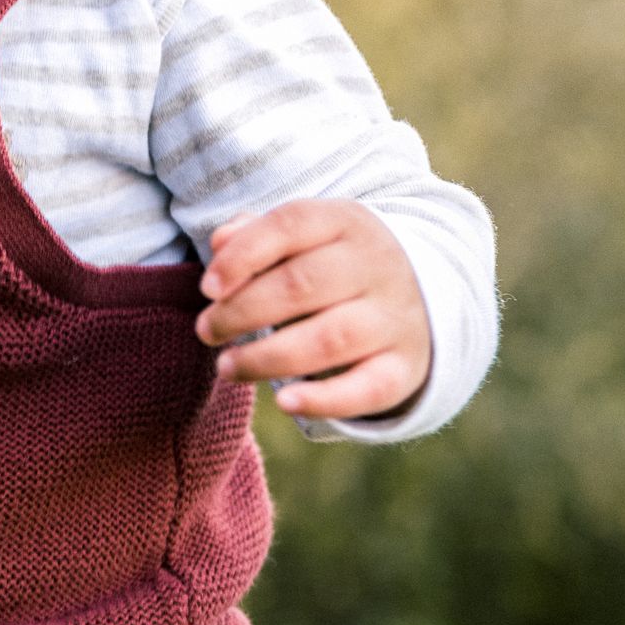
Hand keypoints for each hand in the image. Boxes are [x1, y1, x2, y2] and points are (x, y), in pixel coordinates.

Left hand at [196, 200, 431, 421]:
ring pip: (328, 339)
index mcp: (345, 221)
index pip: (290, 225)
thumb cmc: (330, 262)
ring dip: (267, 358)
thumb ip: (253, 234)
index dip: (243, 256)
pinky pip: (368, 388)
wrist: (418, 294)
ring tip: (226, 367)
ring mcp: (395, 318)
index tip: (207, 288)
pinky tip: (284, 402)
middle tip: (207, 331)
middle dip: (242, 311)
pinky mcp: (405, 367)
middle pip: (301, 285)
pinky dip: (325, 399)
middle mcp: (376, 266)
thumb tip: (220, 242)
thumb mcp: (299, 235)